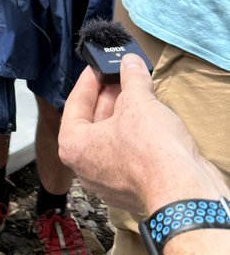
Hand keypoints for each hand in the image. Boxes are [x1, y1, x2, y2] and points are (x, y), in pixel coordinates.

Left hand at [59, 55, 213, 215]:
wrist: (181, 191)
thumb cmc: (150, 151)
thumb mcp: (138, 101)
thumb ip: (131, 78)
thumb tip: (130, 63)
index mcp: (74, 146)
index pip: (74, 105)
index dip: (87, 82)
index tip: (96, 69)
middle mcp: (85, 168)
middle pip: (92, 124)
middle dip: (108, 98)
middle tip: (120, 79)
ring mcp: (108, 183)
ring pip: (111, 141)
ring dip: (123, 117)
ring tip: (138, 96)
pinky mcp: (132, 190)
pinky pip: (128, 157)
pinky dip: (136, 138)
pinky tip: (150, 123)